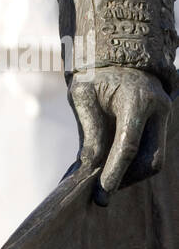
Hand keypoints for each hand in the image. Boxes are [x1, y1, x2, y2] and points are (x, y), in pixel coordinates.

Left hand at [69, 67, 172, 205]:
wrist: (117, 55)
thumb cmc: (95, 74)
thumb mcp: (83, 95)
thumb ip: (89, 131)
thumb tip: (90, 168)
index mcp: (137, 99)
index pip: (129, 145)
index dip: (115, 172)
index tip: (102, 192)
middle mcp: (159, 109)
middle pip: (152, 159)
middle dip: (127, 179)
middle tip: (103, 192)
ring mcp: (165, 115)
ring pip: (155, 159)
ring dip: (131, 174)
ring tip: (105, 180)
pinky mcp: (162, 122)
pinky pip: (152, 150)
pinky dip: (134, 164)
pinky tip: (113, 168)